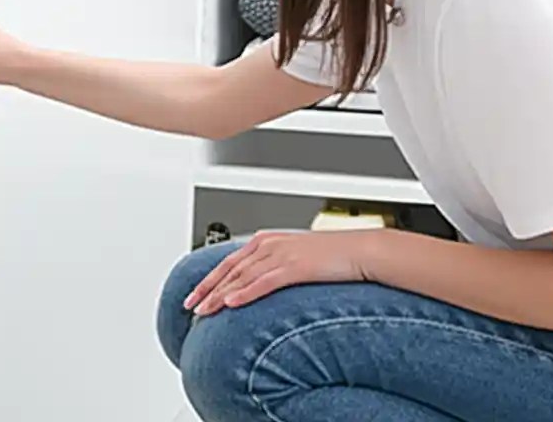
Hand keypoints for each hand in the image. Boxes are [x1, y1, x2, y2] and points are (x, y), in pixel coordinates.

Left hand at [183, 230, 377, 315]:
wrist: (363, 250)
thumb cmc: (334, 257)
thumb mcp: (296, 260)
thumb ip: (274, 269)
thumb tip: (256, 287)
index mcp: (267, 241)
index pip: (229, 263)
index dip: (208, 280)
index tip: (193, 296)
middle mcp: (269, 245)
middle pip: (229, 270)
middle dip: (207, 289)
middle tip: (189, 307)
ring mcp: (282, 255)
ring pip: (242, 277)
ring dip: (220, 295)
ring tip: (204, 311)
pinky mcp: (296, 267)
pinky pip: (264, 282)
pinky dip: (245, 293)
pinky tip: (231, 303)